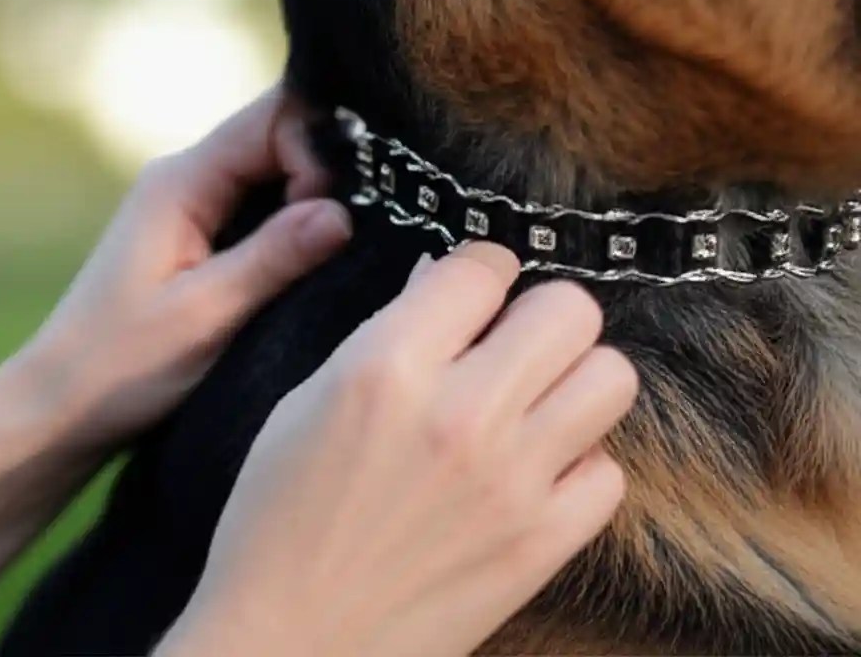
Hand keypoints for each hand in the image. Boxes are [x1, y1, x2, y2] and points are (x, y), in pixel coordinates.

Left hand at [16, 87, 352, 447]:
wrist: (58, 406)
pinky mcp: (194, 241)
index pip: (272, 119)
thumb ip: (275, 257)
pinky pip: (256, 212)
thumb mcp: (206, 314)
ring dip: (308, 208)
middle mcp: (183, 181)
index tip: (334, 220)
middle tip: (344, 241)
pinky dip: (287, 233)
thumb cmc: (121, 366)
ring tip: (330, 259)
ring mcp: (187, 209)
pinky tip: (303, 271)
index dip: (317, 153)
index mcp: (179, 182)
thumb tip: (343, 211)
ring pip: (271, 177)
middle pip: (276, 140)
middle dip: (322, 177)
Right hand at [160, 244, 637, 656]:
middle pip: (570, 311)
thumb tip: (441, 289)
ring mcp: (513, 482)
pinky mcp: (542, 545)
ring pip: (611, 379)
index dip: (478, 271)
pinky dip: (577, 466)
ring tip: (530, 404)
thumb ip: (378, 341)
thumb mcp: (302, 406)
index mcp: (386, 369)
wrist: (291, 644)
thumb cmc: (274, 524)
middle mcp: (461, 415)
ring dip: (572, 381)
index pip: (484, 267)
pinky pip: (608, 472)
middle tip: (508, 345)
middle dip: (538, 317)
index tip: (470, 292)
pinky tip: (532, 474)